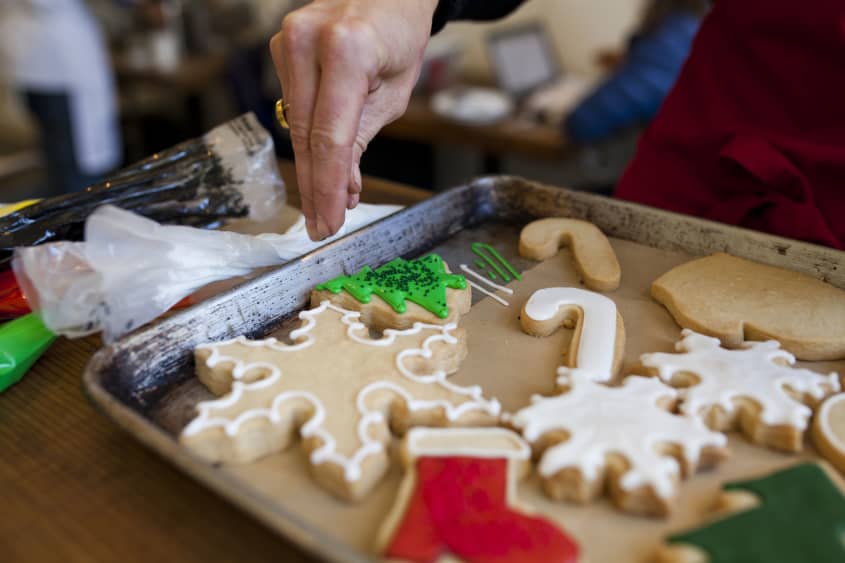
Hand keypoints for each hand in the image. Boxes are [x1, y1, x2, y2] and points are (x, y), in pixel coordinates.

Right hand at [270, 0, 437, 239]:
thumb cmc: (399, 35)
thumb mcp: (393, 93)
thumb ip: (361, 139)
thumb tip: (341, 189)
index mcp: (346, 50)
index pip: (330, 136)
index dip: (328, 187)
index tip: (328, 222)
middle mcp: (308, 41)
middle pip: (305, 136)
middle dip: (316, 187)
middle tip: (321, 225)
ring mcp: (288, 41)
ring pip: (295, 125)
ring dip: (312, 168)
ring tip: (327, 204)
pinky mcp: (279, 47)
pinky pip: (293, 106)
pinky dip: (307, 139)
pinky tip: (321, 166)